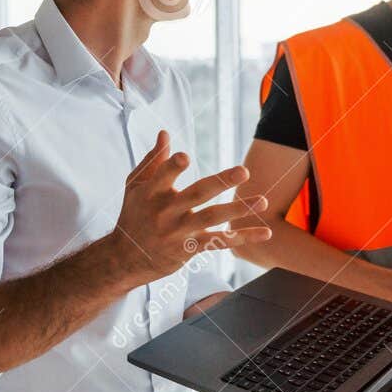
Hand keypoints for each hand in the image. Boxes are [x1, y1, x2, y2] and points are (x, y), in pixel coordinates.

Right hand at [107, 131, 271, 284]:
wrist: (126, 258)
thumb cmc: (133, 215)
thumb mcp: (135, 186)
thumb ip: (153, 160)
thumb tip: (165, 133)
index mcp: (151, 192)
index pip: (161, 176)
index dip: (172, 167)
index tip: (184, 156)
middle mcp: (166, 212)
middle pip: (196, 195)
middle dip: (220, 182)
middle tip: (244, 171)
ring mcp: (179, 232)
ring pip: (212, 218)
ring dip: (238, 209)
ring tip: (263, 201)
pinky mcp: (189, 249)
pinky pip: (219, 242)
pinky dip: (242, 237)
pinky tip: (264, 233)